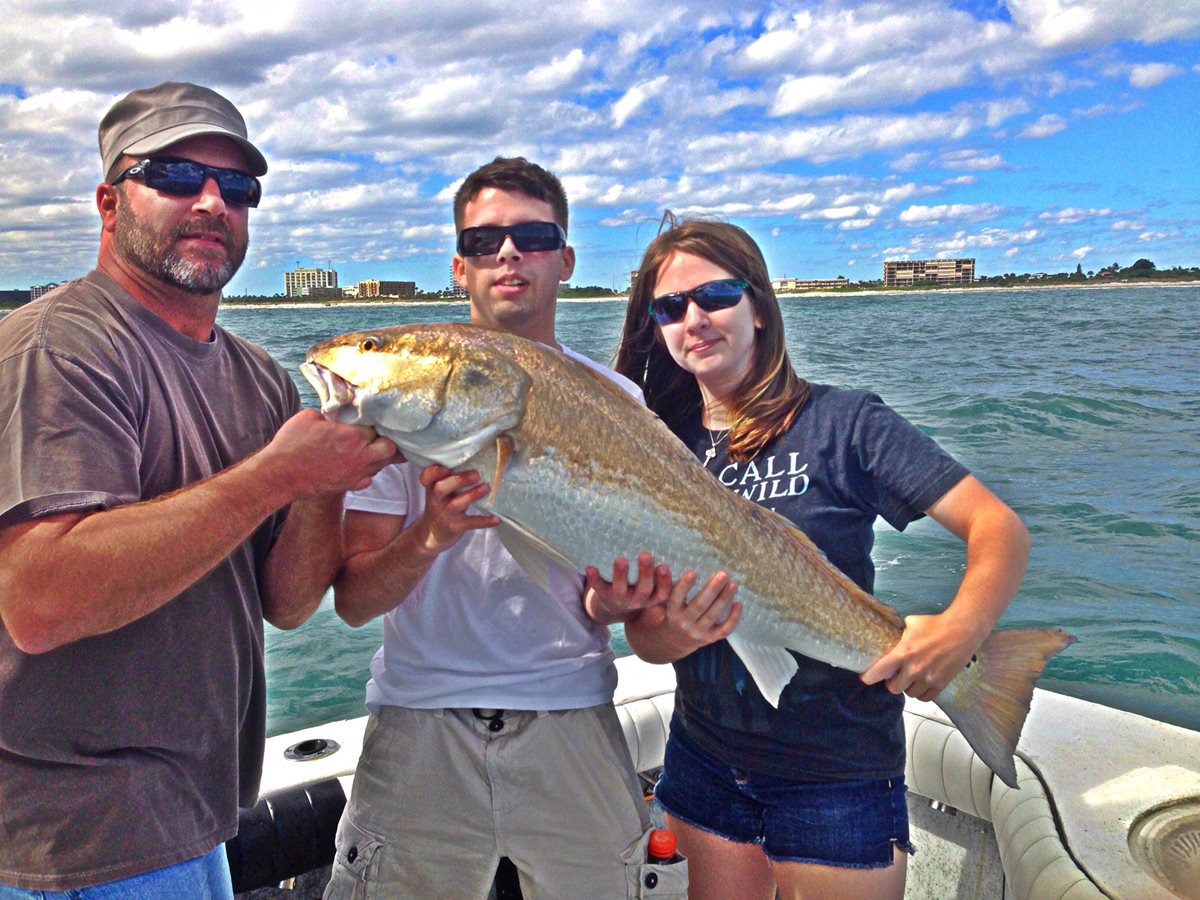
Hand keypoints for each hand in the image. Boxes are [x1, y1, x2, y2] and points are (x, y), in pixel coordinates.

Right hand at [261, 409, 397, 494]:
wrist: (280, 475)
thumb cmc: (291, 444)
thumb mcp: (310, 418)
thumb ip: (332, 415)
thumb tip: (339, 415)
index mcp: (352, 436)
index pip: (377, 427)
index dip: (373, 423)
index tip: (368, 420)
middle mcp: (360, 457)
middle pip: (390, 449)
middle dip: (385, 440)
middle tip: (375, 436)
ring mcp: (357, 474)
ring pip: (382, 465)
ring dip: (377, 456)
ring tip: (367, 449)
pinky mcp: (350, 486)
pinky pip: (369, 478)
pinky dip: (366, 471)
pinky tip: (356, 464)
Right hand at [414, 464, 499, 554]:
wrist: (432, 534)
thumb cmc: (441, 505)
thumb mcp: (440, 491)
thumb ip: (451, 477)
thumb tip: (481, 459)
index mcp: (432, 487)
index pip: (426, 477)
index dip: (433, 471)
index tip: (446, 467)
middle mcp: (436, 500)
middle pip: (441, 488)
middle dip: (459, 480)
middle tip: (476, 474)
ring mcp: (445, 514)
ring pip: (456, 504)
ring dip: (472, 495)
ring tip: (486, 487)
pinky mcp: (455, 527)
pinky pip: (471, 523)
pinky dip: (484, 521)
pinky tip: (497, 519)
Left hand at [585, 553, 669, 623]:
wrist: (616, 606)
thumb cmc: (639, 586)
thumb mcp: (652, 584)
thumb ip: (659, 571)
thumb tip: (669, 541)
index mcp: (652, 597)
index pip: (662, 592)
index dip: (664, 581)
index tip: (664, 566)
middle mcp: (638, 600)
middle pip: (643, 589)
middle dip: (645, 572)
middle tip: (645, 555)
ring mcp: (620, 599)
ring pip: (620, 589)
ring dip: (620, 574)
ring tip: (621, 559)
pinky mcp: (604, 595)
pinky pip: (599, 588)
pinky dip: (594, 578)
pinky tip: (590, 567)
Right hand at [660, 569, 740, 648]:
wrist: (677, 639)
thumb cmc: (675, 610)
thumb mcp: (666, 600)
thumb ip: (666, 585)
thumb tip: (664, 567)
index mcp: (672, 611)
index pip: (677, 598)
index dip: (684, 586)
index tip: (692, 572)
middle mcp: (684, 623)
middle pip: (699, 606)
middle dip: (712, 589)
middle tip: (723, 574)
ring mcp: (697, 632)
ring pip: (712, 616)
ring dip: (724, 599)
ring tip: (733, 584)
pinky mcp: (710, 638)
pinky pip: (724, 630)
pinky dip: (733, 618)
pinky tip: (738, 603)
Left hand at [860, 613, 980, 701]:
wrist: (961, 631)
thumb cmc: (935, 624)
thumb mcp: (911, 623)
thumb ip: (900, 633)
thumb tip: (893, 635)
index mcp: (903, 653)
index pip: (880, 671)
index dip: (869, 677)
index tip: (865, 678)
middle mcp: (914, 669)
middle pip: (893, 688)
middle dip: (892, 683)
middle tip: (895, 676)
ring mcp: (928, 678)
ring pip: (910, 694)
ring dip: (908, 688)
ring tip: (911, 679)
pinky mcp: (941, 683)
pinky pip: (926, 698)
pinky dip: (922, 693)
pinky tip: (922, 684)